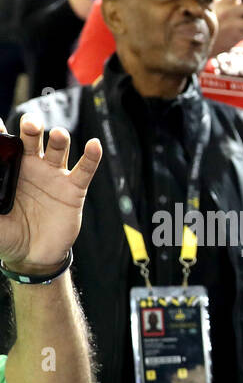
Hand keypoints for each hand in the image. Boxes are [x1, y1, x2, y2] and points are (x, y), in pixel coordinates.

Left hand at [0, 112, 101, 269]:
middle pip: (32, 138)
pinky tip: (94, 145)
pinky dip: (91, 157)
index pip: (4, 143)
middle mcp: (31, 167)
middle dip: (32, 127)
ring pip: (58, 149)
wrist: (33, 256)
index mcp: (8, 169)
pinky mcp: (73, 190)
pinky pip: (84, 170)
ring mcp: (53, 177)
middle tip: (31, 126)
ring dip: (59, 138)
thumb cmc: (7, 235)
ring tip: (58, 135)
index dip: (1, 131)